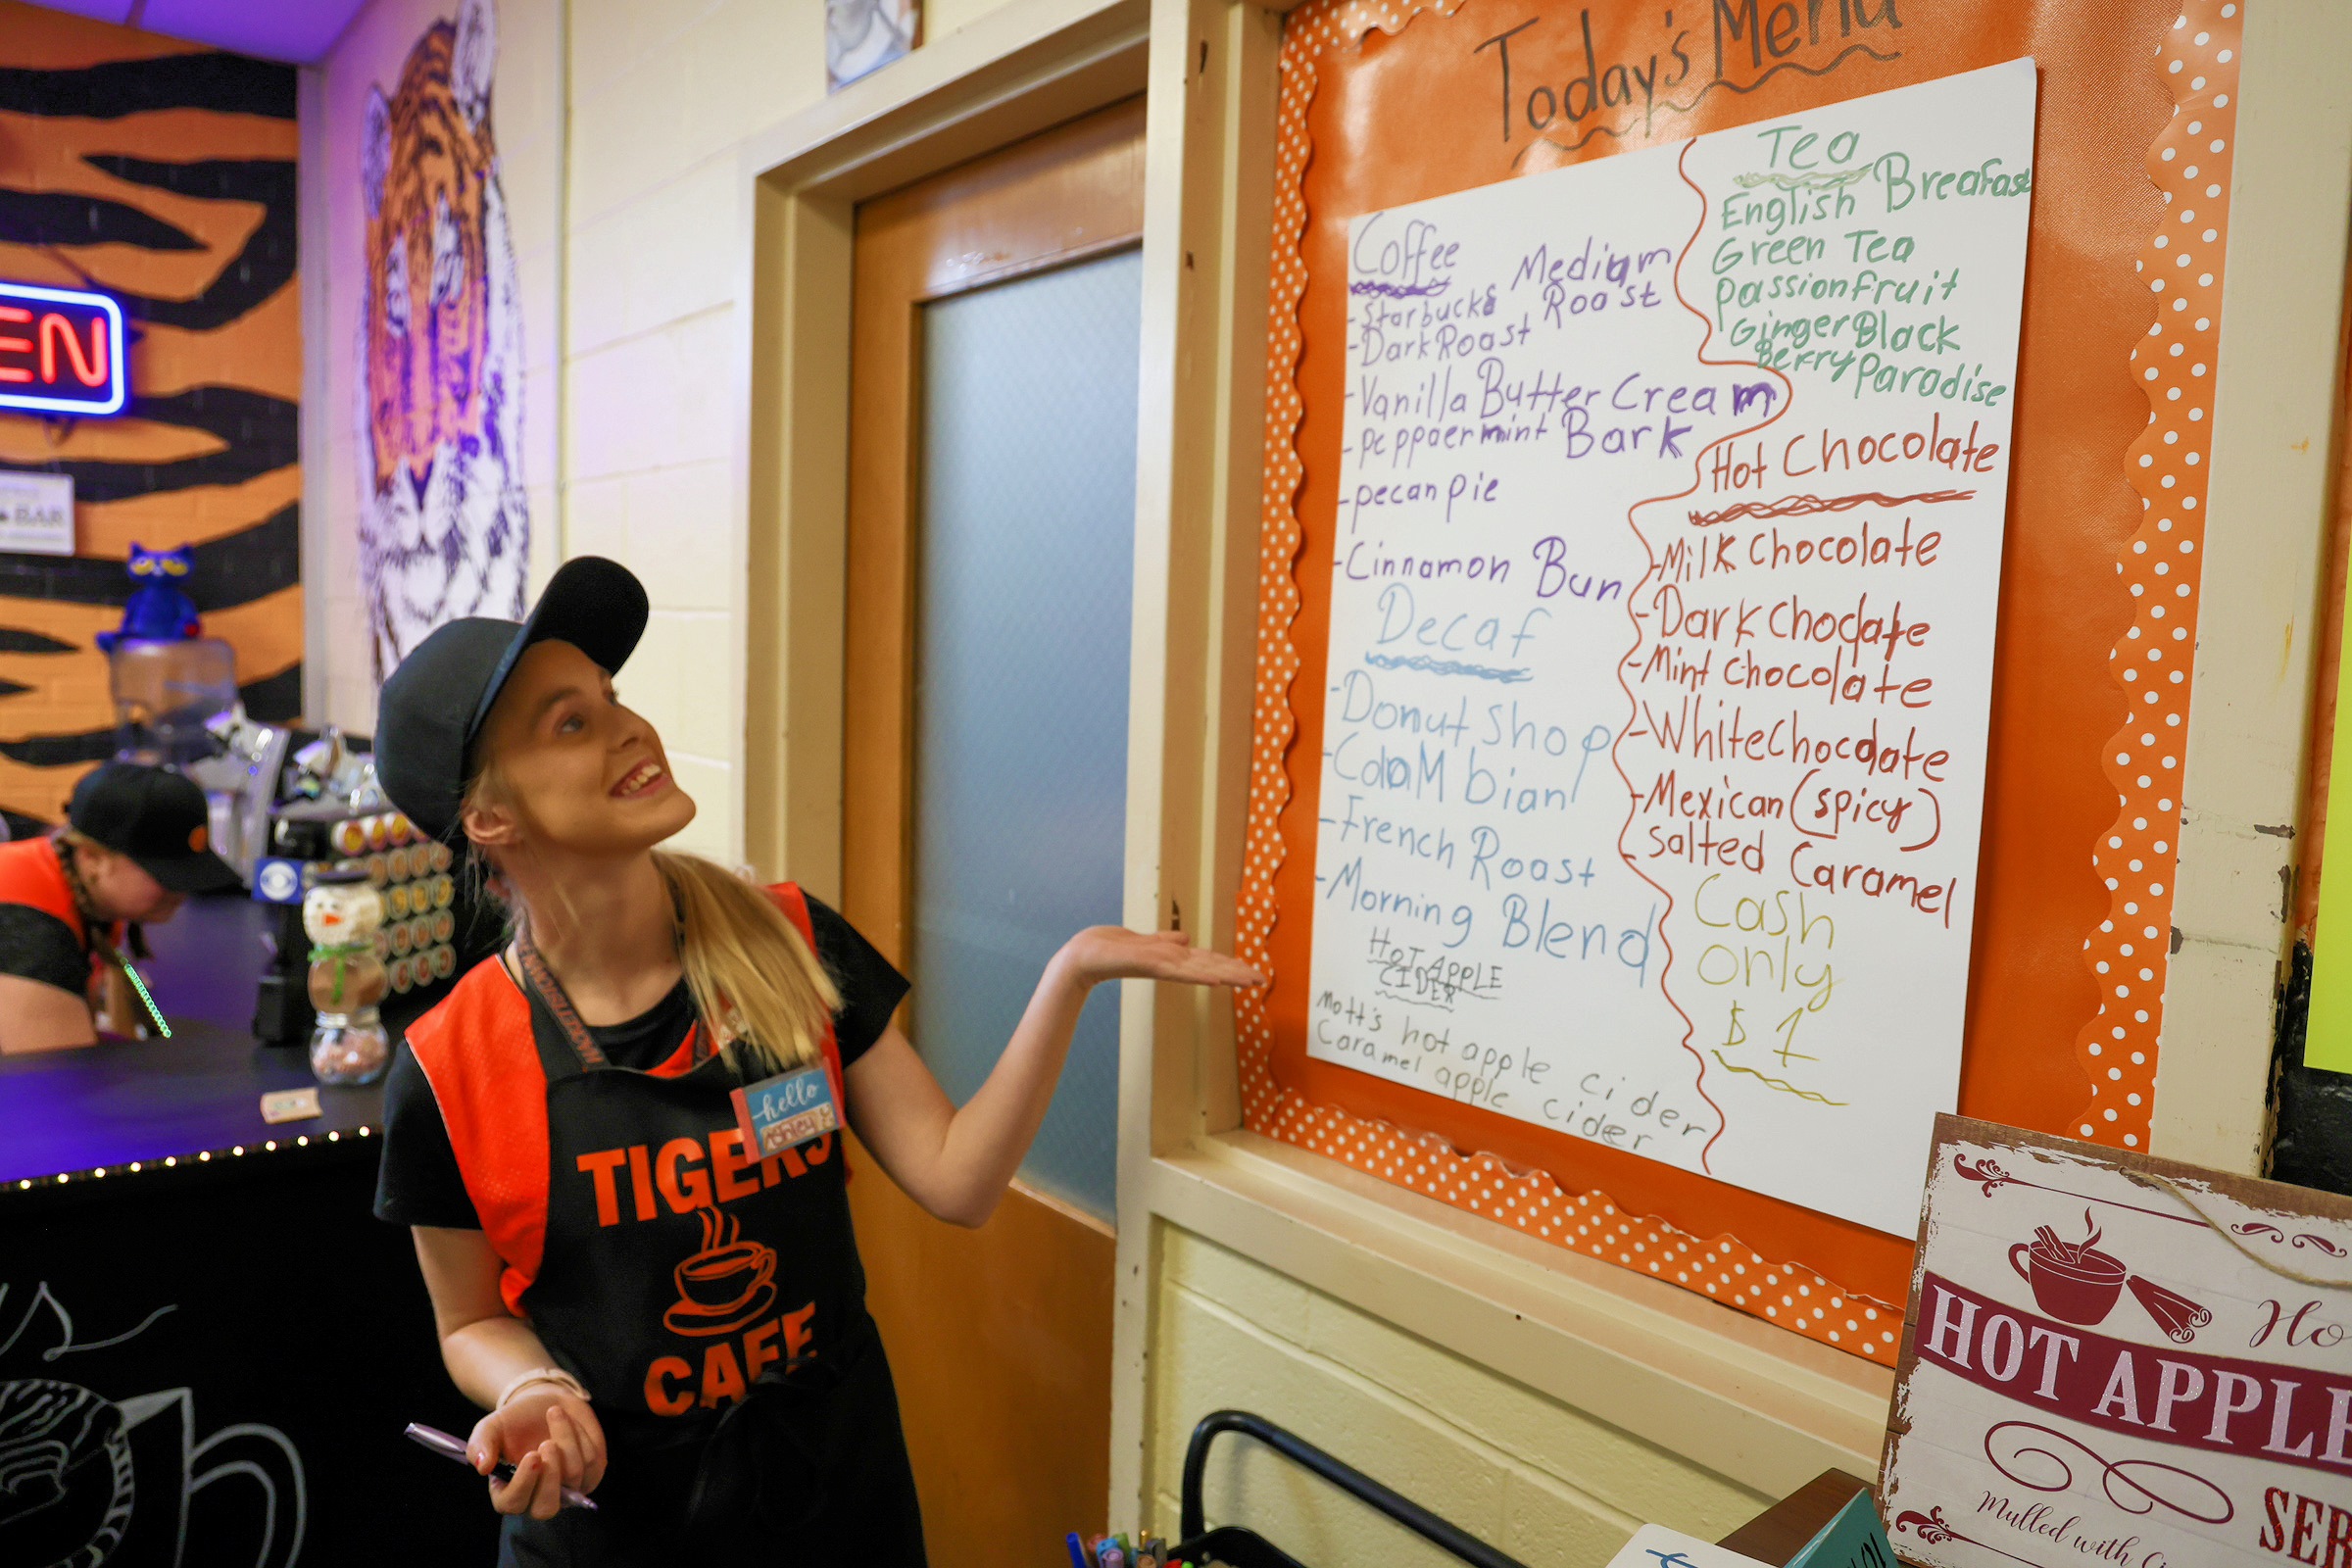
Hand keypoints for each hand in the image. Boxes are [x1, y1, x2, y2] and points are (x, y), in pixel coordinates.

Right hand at [468, 1388, 604, 1519]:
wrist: (545, 1403)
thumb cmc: (514, 1421)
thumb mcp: (491, 1427)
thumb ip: (480, 1445)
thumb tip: (481, 1467)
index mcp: (508, 1492)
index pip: (513, 1504)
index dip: (523, 1483)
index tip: (532, 1455)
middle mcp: (537, 1498)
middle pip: (547, 1507)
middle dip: (551, 1475)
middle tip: (548, 1443)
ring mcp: (567, 1490)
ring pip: (574, 1474)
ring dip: (566, 1438)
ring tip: (553, 1413)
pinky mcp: (590, 1476)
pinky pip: (593, 1462)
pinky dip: (581, 1435)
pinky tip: (569, 1423)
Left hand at [1053, 927, 1264, 990]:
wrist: (1082, 956)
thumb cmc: (1108, 949)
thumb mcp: (1142, 942)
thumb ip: (1164, 941)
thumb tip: (1185, 939)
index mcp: (1171, 958)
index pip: (1207, 961)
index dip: (1231, 966)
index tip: (1253, 973)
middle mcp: (1170, 964)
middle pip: (1210, 968)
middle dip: (1236, 974)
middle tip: (1262, 981)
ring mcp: (1161, 965)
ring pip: (1200, 971)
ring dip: (1225, 976)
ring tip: (1248, 981)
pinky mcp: (1148, 964)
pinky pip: (1177, 971)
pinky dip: (1197, 975)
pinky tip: (1215, 981)